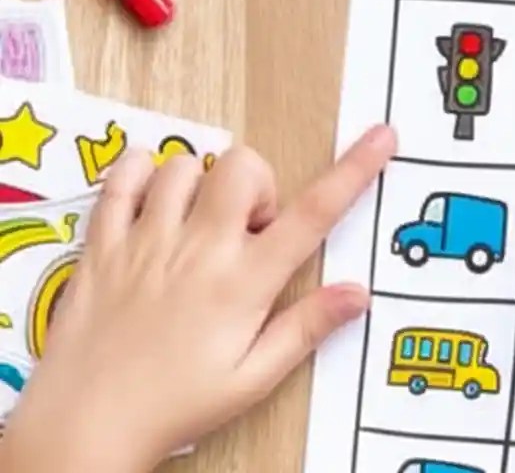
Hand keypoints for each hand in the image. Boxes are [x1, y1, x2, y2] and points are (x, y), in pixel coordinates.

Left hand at [0, 125, 395, 472]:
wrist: (85, 424)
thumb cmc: (172, 406)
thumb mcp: (253, 379)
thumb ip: (305, 328)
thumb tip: (356, 293)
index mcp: (243, 284)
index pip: (313, 214)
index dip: (354, 170)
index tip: (380, 139)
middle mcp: (197, 251)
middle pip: (243, 167)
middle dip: (259, 184)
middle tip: (250, 229)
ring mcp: (146, 241)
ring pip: (184, 165)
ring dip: (203, 183)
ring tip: (199, 224)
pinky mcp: (102, 244)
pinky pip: (121, 178)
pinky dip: (141, 172)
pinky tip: (154, 198)